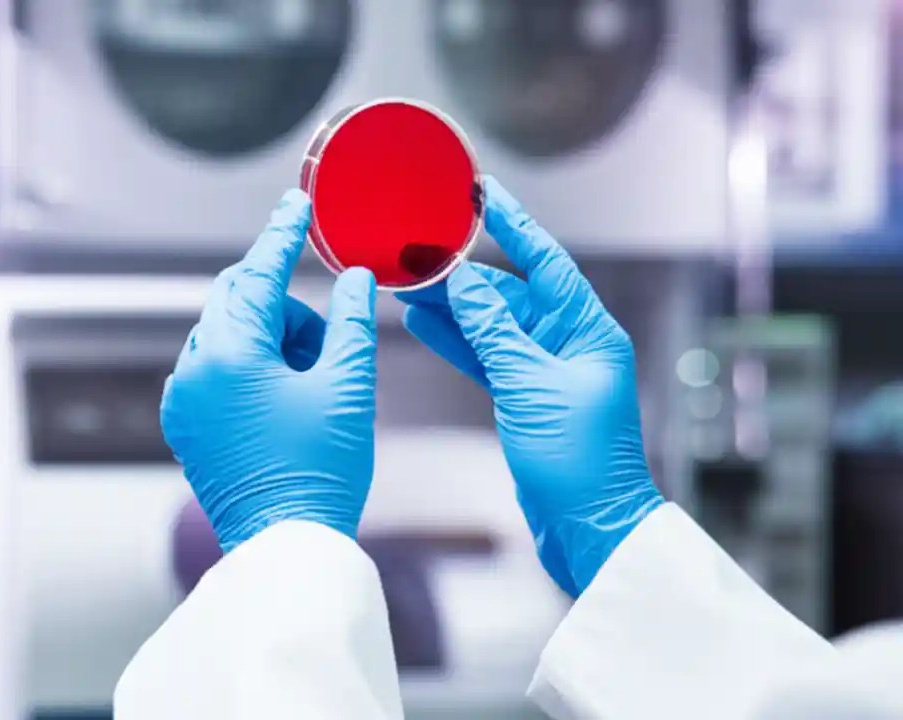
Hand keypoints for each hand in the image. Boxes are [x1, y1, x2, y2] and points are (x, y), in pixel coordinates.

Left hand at [162, 190, 377, 552]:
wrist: (286, 545)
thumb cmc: (322, 471)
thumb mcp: (348, 388)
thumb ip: (352, 322)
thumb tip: (353, 279)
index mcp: (230, 354)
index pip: (258, 273)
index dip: (283, 234)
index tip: (296, 203)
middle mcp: (192, 369)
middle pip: (236, 298)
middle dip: (283, 306)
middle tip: (325, 339)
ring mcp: (182, 398)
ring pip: (225, 333)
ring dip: (268, 338)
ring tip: (310, 382)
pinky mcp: (183, 423)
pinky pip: (211, 368)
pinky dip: (245, 365)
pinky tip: (280, 399)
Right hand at [398, 177, 662, 596]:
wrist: (590, 529)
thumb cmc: (578, 460)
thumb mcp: (529, 386)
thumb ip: (493, 331)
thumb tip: (463, 282)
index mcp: (588, 331)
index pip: (546, 261)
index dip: (513, 224)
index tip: (480, 192)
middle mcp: (570, 343)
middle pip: (511, 292)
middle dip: (465, 273)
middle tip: (419, 250)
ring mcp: (546, 371)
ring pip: (492, 325)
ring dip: (453, 307)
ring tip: (407, 283)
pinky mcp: (525, 398)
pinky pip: (486, 357)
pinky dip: (457, 341)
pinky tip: (422, 323)